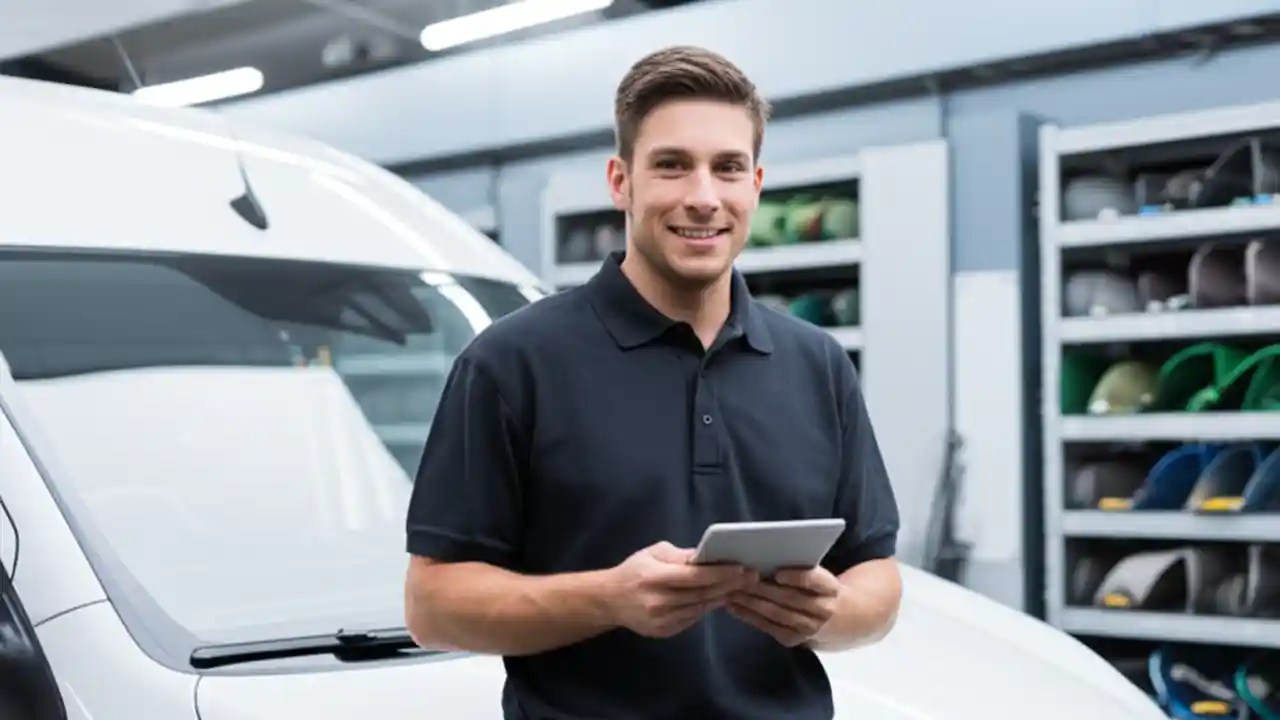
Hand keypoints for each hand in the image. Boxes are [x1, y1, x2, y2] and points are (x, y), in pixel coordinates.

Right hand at [605, 541, 757, 638]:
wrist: (609, 600)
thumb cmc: (634, 570)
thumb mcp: (654, 553)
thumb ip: (681, 556)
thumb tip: (709, 555)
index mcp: (654, 577)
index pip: (694, 577)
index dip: (720, 572)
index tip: (741, 567)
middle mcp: (658, 602)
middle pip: (702, 594)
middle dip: (729, 585)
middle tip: (752, 577)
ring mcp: (662, 620)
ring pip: (701, 608)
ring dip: (723, 597)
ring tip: (742, 587)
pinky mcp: (664, 632)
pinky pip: (692, 619)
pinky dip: (708, 608)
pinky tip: (720, 598)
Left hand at [726, 566, 842, 646]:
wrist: (844, 618)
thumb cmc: (821, 587)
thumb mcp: (821, 576)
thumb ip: (801, 567)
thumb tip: (765, 555)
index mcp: (830, 587)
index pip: (814, 580)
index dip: (796, 577)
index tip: (778, 573)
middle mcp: (823, 609)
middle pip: (789, 598)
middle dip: (761, 588)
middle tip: (738, 578)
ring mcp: (809, 628)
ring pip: (776, 613)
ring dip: (751, 602)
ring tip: (731, 591)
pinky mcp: (795, 640)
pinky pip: (769, 627)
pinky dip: (749, 616)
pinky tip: (733, 607)